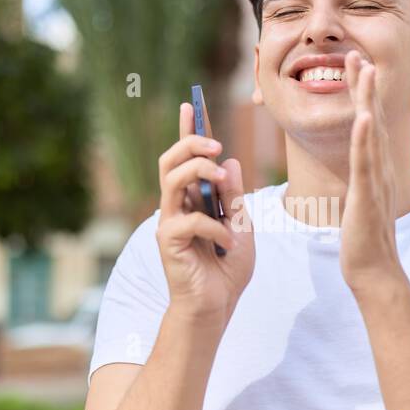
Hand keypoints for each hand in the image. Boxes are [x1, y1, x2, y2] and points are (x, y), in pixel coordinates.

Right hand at [155, 100, 254, 324]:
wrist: (217, 306)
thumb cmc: (227, 269)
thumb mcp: (242, 225)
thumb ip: (234, 196)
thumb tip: (229, 161)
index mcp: (193, 199)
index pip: (186, 158)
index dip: (187, 129)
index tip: (190, 103)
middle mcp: (176, 206)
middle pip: (170, 159)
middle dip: (192, 142)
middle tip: (217, 145)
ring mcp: (169, 222)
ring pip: (172, 179)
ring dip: (199, 171)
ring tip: (221, 179)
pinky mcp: (168, 241)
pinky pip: (190, 220)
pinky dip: (216, 227)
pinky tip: (227, 245)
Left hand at [340, 50, 403, 294]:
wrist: (374, 269)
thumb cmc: (364, 237)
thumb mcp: (361, 197)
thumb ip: (362, 175)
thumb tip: (358, 160)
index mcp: (374, 166)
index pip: (366, 121)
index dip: (361, 92)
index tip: (353, 63)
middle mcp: (379, 167)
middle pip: (370, 117)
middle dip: (364, 84)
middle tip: (355, 53)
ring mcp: (375, 179)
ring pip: (370, 132)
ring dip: (366, 99)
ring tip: (363, 71)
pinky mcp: (367, 195)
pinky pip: (365, 163)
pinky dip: (363, 139)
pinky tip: (360, 117)